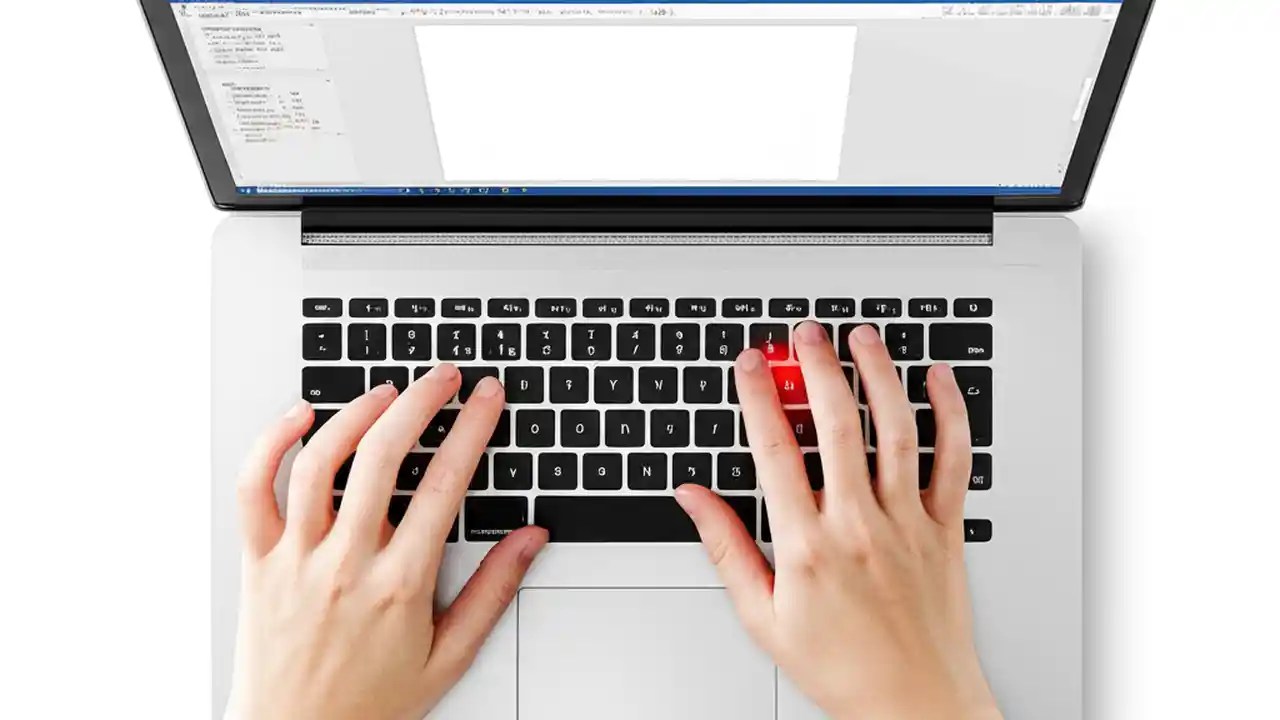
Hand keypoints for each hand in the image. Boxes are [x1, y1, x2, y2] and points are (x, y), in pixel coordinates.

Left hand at [227, 366, 547, 719]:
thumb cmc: (368, 702)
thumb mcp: (448, 656)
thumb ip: (493, 593)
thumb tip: (529, 540)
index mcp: (399, 584)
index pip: (446, 485)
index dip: (472, 429)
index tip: (486, 398)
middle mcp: (346, 563)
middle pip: (384, 457)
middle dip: (421, 402)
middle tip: (442, 377)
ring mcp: (296, 558)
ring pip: (320, 462)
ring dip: (356, 413)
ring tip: (387, 392)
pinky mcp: (258, 560)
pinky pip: (254, 489)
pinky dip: (270, 443)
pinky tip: (300, 416)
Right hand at [675, 322, 1000, 719]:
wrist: (914, 705)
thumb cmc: (839, 668)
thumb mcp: (761, 616)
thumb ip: (725, 548)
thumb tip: (693, 498)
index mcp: (806, 546)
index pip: (774, 449)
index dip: (758, 396)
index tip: (750, 363)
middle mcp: (857, 526)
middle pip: (835, 424)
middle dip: (816, 367)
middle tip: (804, 333)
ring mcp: (906, 524)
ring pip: (895, 431)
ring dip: (878, 374)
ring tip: (863, 337)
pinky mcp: (945, 530)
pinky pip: (954, 461)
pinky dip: (950, 415)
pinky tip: (938, 381)